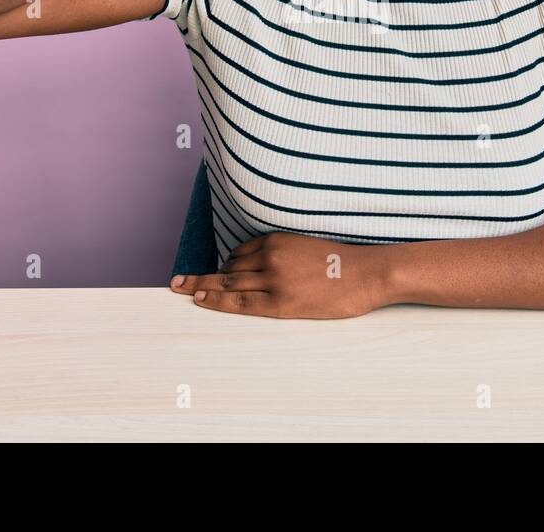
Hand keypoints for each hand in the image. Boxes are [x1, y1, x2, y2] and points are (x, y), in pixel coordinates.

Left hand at [169, 231, 392, 318]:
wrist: (367, 273)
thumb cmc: (343, 263)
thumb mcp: (307, 247)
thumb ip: (283, 254)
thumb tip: (261, 266)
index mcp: (277, 240)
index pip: (239, 253)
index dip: (223, 265)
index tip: (210, 272)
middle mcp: (271, 256)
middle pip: (228, 269)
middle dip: (202, 277)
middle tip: (176, 282)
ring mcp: (274, 280)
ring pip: (229, 284)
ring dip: (205, 288)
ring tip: (183, 292)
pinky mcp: (281, 303)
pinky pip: (241, 302)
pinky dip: (217, 301)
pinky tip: (200, 300)